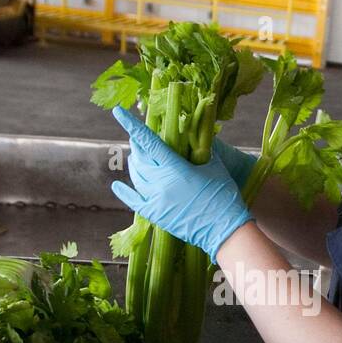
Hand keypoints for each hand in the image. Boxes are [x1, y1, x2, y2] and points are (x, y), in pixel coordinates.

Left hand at [111, 106, 252, 262]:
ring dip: (134, 165)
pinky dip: (124, 193)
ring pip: (136, 177)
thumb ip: (201, 149)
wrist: (225, 229)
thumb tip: (192, 134)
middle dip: (137, 145)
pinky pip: (134, 201)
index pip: (149, 141)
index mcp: (176, 167)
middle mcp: (161, 182)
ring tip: (136, 158)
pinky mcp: (156, 215)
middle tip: (138, 139)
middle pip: (140, 158)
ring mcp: (156, 199)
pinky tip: (116, 186)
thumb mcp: (214, 166)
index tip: (119, 113)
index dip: (132, 126)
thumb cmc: (224, 195)